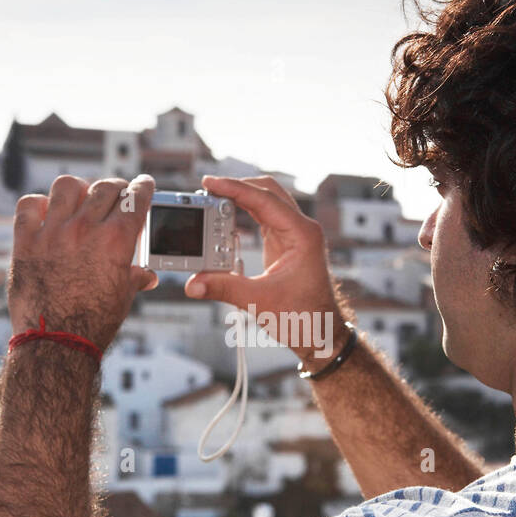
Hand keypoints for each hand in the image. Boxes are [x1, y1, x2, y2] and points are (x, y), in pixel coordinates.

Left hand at [8, 174, 157, 351]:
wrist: (56, 342)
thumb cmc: (92, 323)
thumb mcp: (123, 297)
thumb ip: (135, 277)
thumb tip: (145, 275)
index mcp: (116, 241)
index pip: (135, 198)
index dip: (143, 187)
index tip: (143, 185)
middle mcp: (85, 229)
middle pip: (105, 188)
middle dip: (116, 188)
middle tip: (116, 196)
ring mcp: (53, 232)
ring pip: (67, 186)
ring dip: (78, 190)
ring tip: (80, 200)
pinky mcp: (26, 241)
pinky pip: (29, 204)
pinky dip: (38, 204)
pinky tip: (46, 213)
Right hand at [185, 175, 342, 368]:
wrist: (322, 333)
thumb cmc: (305, 317)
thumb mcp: (260, 302)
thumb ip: (224, 288)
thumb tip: (194, 283)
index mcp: (302, 235)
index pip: (265, 199)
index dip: (235, 188)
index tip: (210, 183)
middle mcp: (301, 229)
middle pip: (266, 192)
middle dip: (237, 188)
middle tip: (208, 190)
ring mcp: (294, 235)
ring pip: (265, 203)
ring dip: (239, 199)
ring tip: (211, 202)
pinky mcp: (285, 244)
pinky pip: (262, 218)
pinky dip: (243, 215)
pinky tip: (224, 219)